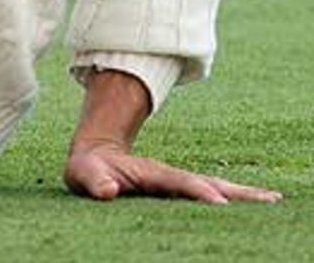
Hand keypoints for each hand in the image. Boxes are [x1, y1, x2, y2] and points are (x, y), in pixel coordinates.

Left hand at [65, 141, 282, 204]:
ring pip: (216, 188)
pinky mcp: (180, 191)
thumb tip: (108, 191)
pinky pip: (211, 194)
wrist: (96, 153)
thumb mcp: (83, 174)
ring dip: (243, 195)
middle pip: (209, 183)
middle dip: (236, 191)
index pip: (178, 183)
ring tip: (273, 200)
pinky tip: (255, 205)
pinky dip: (235, 199)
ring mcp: (177, 183)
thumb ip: (94, 181)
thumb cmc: (88, 170)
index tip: (218, 202)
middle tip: (269, 199)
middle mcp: (170, 176)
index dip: (196, 191)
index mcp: (151, 174)